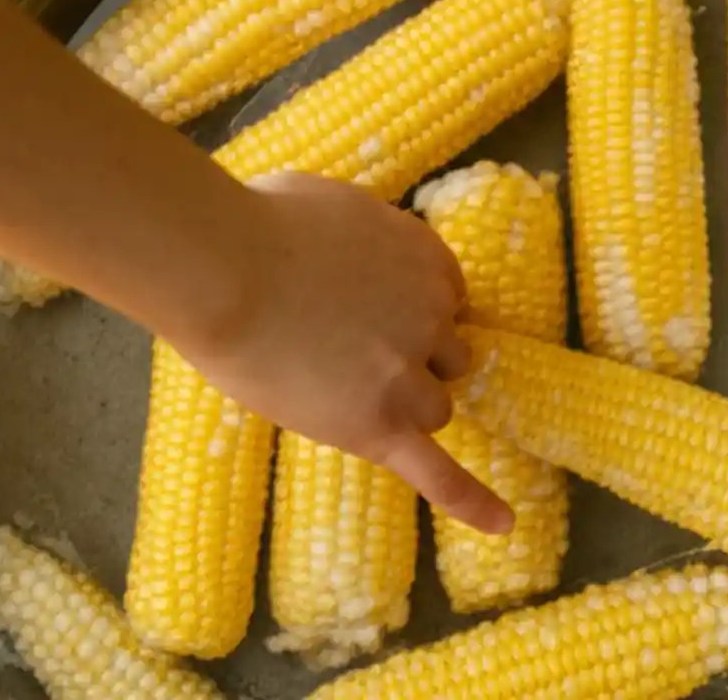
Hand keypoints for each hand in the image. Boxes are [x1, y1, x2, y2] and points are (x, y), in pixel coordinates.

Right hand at [177, 171, 513, 533]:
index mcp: (428, 261)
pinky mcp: (379, 425)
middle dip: (412, 360)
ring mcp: (409, 375)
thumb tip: (345, 246)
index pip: (446, 300)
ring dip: (404, 406)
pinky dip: (471, 500)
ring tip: (336, 394)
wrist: (226, 269)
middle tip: (347, 355)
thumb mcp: (332, 203)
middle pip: (446, 357)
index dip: (411, 313)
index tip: (373, 313)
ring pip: (435, 408)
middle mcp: (434, 317)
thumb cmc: (259, 225)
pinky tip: (502, 525)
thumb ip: (360, 233)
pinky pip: (437, 473)